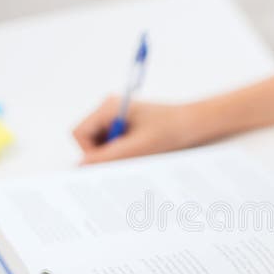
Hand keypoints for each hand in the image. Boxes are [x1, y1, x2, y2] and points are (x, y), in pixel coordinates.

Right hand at [72, 95, 200, 163]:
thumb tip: (81, 166)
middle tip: (128, 158)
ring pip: (101, 145)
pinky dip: (123, 153)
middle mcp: (109, 109)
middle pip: (89, 140)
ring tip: (138, 153)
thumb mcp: (138, 147)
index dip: (89, 152)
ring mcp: (117, 117)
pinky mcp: (126, 126)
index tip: (110, 162)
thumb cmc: (171, 131)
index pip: (80, 133)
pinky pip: (114, 145)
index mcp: (108, 107)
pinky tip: (141, 151)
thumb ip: (108, 157)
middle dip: (105, 153)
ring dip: (115, 154)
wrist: (194, 125)